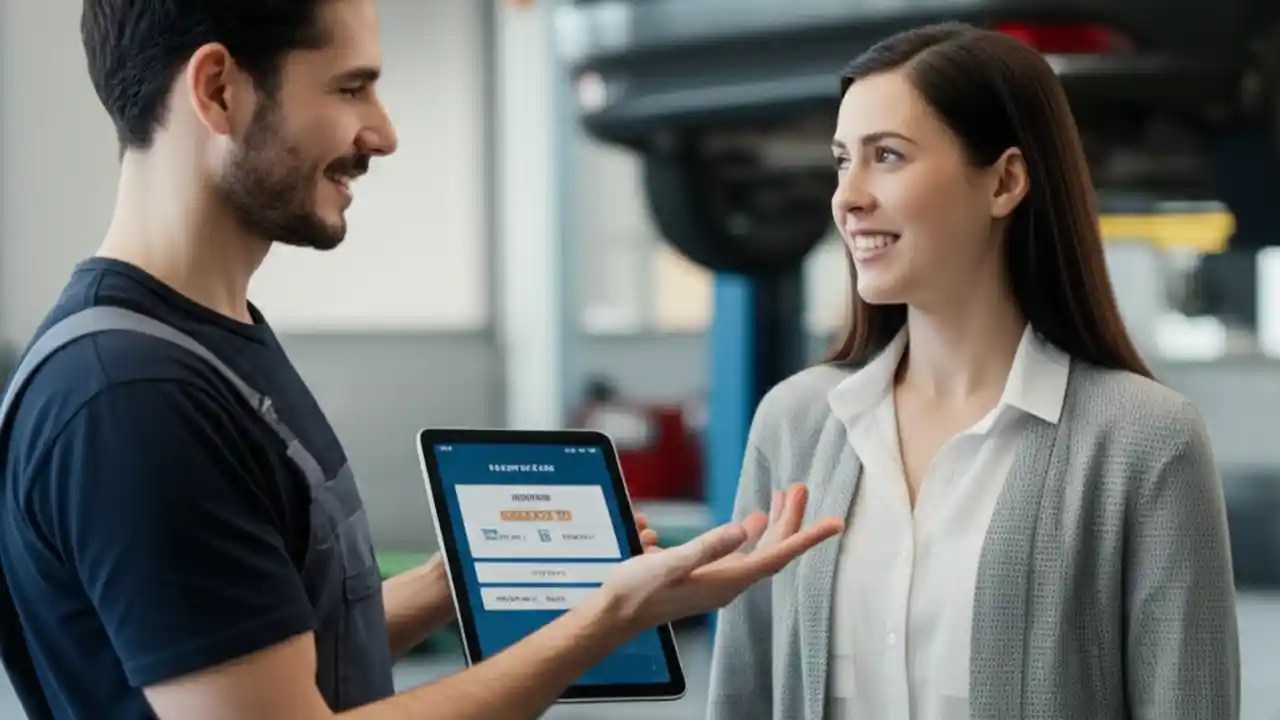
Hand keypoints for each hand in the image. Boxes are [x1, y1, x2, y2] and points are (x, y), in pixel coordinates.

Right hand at [598, 483, 842, 630]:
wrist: (614, 615)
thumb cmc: (638, 591)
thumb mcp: (671, 563)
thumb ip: (707, 546)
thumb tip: (743, 530)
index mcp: (727, 580)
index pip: (778, 555)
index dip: (808, 537)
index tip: (835, 523)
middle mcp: (728, 583)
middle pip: (771, 548)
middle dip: (789, 518)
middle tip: (798, 488)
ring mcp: (717, 581)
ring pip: (755, 550)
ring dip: (771, 524)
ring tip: (779, 498)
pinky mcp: (704, 578)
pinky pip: (735, 553)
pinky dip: (746, 534)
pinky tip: (743, 521)